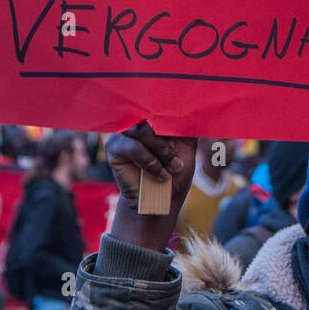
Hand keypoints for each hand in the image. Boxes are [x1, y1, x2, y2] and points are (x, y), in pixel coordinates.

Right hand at [105, 123, 196, 250]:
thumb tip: (195, 111)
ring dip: (161, 151)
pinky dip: (149, 161)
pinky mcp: (113, 146)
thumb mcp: (187, 149)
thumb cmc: (175, 175)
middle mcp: (139, 122)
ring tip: (171, 170)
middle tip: (178, 163)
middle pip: (153, 117)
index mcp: (156, 120)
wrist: (160, 201)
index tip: (186, 131)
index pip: (163, 108)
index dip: (174, 115)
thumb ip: (188, 129)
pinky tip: (160, 175)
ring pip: (143, 130)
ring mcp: (125, 133)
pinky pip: (132, 146)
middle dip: (169, 140)